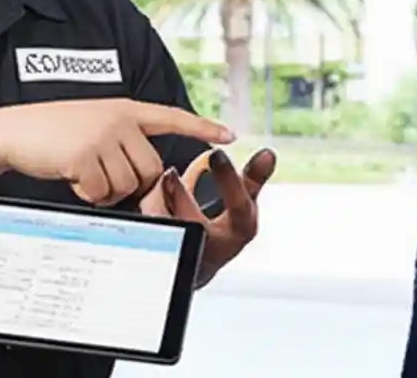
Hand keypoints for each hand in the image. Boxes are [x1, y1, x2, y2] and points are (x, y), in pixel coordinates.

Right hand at [0, 98, 234, 206]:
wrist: (13, 131)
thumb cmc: (52, 134)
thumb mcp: (93, 124)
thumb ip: (122, 139)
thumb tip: (147, 177)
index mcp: (124, 109)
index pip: (171, 116)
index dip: (201, 128)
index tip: (230, 135)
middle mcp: (119, 119)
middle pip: (152, 169)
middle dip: (131, 184)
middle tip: (100, 177)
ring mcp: (103, 136)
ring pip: (128, 185)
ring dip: (106, 190)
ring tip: (81, 172)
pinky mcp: (85, 155)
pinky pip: (102, 193)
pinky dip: (87, 194)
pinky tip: (70, 177)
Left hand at [139, 147, 276, 286]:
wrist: (199, 265)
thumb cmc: (223, 229)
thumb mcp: (243, 205)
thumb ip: (253, 179)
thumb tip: (268, 152)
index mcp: (240, 229)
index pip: (239, 205)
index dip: (228, 180)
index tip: (216, 153)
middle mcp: (215, 245)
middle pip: (197, 223)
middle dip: (183, 198)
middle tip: (171, 172)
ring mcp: (188, 252)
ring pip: (166, 227)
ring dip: (159, 202)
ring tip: (160, 180)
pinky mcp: (165, 256)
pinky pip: (150, 231)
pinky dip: (149, 211)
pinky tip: (148, 197)